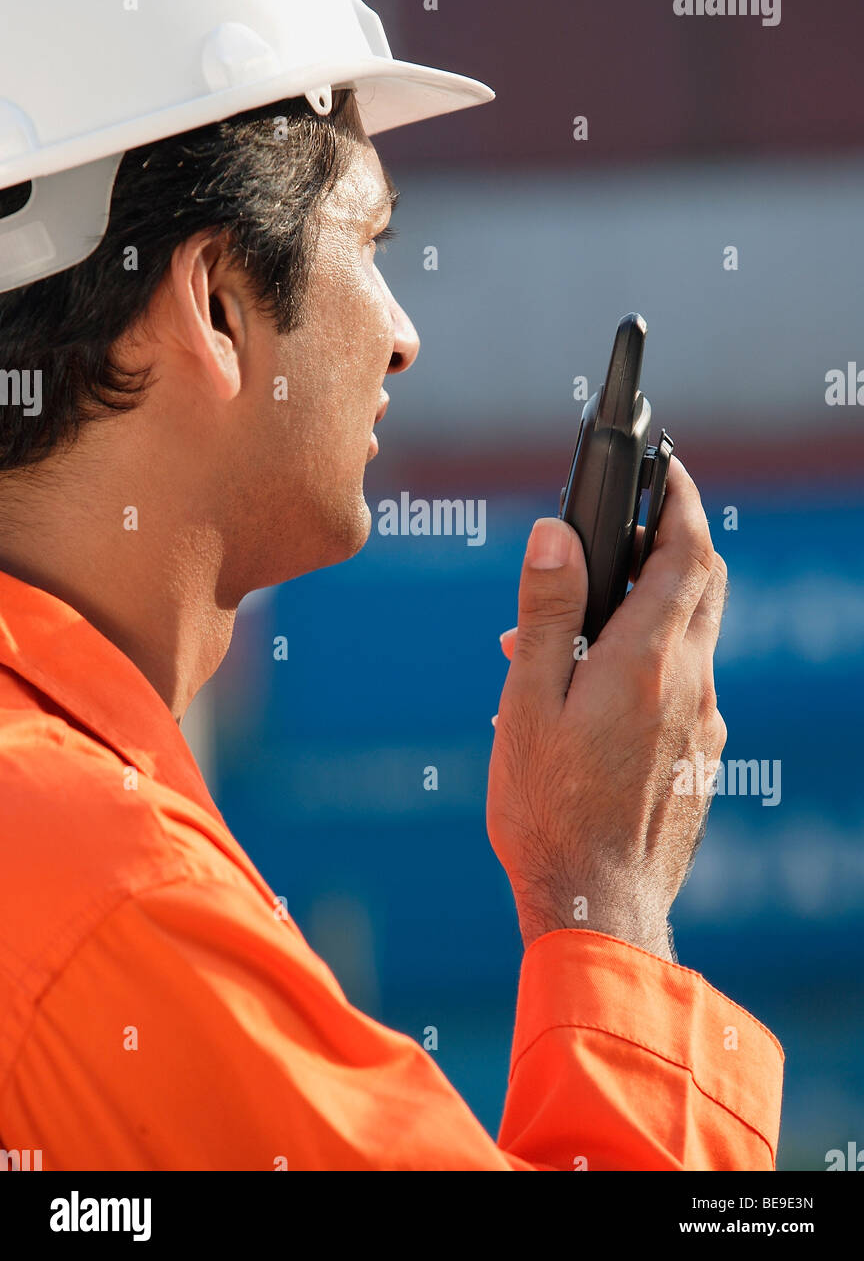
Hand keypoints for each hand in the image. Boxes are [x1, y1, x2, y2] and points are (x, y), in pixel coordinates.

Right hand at [487, 456, 727, 960]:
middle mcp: (690, 685)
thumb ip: (548, 612)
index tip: (668, 469)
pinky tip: (600, 697)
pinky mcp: (702, 759)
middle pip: (706, 585)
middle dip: (677, 542)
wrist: (598, 903)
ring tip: (574, 638)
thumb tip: (559, 534)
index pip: (686, 554)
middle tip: (630, 530)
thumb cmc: (548, 807)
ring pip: (695, 638)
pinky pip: (689, 687)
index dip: (681, 502)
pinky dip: (655, 662)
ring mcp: (703, 724)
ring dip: (652, 610)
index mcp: (646, 661)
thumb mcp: (528, 702)